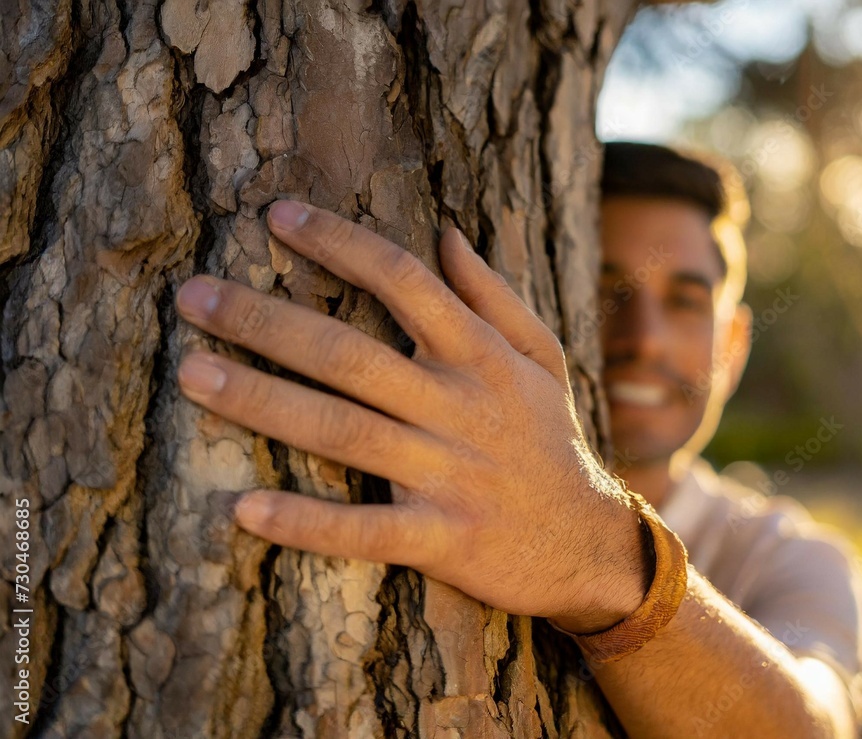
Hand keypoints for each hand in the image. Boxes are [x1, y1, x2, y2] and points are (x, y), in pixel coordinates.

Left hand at [175, 200, 651, 631]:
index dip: (340, 243)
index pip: (405, 281)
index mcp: (481, 357)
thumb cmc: (553, 442)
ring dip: (264, 403)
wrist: (589, 544)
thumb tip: (447, 231)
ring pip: (344, 432)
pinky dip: (305, 523)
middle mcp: (460, 408)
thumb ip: (495, 296)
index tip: (277, 216)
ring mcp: (449, 475)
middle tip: (194, 296)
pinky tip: (243, 509)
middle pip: (351, 354)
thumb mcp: (542, 359)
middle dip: (268, 321)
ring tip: (192, 375)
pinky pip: (363, 531)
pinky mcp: (440, 539)